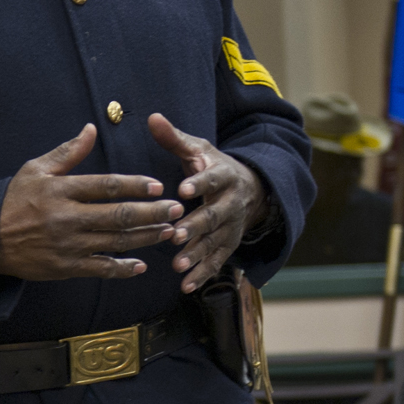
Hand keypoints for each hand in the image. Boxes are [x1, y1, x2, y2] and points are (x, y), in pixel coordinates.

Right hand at [0, 125, 184, 280]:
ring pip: (116, 242)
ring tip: (169, 231)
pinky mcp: (65, 267)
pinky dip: (123, 268)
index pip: (105, 186)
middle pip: (118, 215)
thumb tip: (91, 129)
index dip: (134, 185)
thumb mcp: (34, 170)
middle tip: (176, 210)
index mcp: (60, 190)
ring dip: (146, 237)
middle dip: (152, 213)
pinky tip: (141, 264)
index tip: (158, 186)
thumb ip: (67, 152)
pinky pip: (101, 269)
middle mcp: (66, 218)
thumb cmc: (13, 201)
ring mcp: (68, 245)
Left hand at [146, 112, 267, 293]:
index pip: (213, 178)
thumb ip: (175, 138)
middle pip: (214, 215)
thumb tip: (152, 117)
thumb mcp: (198, 149)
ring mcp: (232, 226)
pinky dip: (203, 274)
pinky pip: (217, 261)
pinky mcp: (229, 244)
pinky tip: (186, 286)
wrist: (251, 188)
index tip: (182, 189)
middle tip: (175, 234)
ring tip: (179, 265)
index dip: (199, 183)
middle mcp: (231, 203)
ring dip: (198, 254)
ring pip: (215, 241)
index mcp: (223, 176)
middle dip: (196, 225)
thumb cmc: (213, 166)